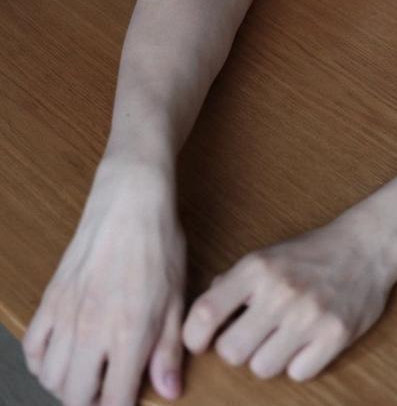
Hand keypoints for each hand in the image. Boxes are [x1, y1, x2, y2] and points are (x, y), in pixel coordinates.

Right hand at [22, 155, 186, 405]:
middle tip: (107, 393)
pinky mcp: (51, 298)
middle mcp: (92, 329)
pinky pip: (32, 347)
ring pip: (49, 378)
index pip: (112, 402)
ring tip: (88, 375)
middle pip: (74, 398)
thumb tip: (168, 391)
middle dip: (90, 404)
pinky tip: (61, 355)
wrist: (130, 199)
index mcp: (129, 332)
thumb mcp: (177, 296)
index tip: (127, 402)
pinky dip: (41, 362)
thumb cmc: (160, 243)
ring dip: (66, 386)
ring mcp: (67, 314)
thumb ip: (168, 348)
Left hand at [181, 217, 392, 381]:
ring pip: (262, 368)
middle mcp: (280, 292)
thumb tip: (203, 317)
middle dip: (235, 349)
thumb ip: (233, 284)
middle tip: (250, 336)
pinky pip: (297, 374)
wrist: (365, 246)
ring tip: (281, 337)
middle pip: (231, 352)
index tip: (200, 342)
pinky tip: (306, 341)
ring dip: (267, 358)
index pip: (207, 313)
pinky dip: (298, 363)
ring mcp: (309, 316)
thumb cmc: (310, 253)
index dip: (194, 336)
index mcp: (257, 268)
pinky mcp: (334, 336)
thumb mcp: (265, 256)